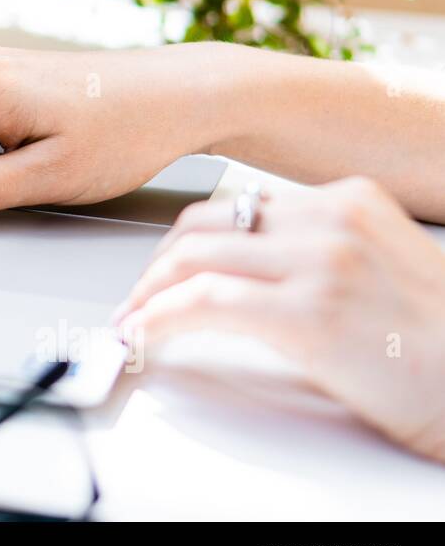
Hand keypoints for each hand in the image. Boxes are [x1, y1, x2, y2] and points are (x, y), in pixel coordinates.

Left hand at [113, 177, 444, 462]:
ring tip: (131, 322)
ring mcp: (321, 263)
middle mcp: (332, 219)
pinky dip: (158, 320)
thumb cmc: (436, 345)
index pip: (236, 207)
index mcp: (349, 200)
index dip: (185, 243)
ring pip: (195, 260)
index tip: (162, 272)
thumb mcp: (381, 267)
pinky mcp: (308, 314)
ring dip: (147, 294)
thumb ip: (318, 251)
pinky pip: (204, 305)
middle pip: (204, 226)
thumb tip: (245, 273)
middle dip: (156, 266)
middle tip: (136, 299)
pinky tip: (143, 336)